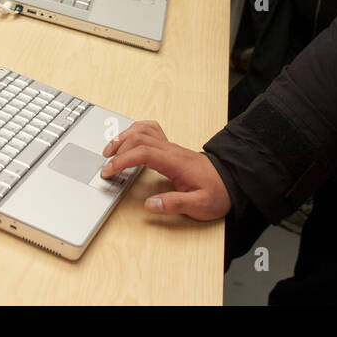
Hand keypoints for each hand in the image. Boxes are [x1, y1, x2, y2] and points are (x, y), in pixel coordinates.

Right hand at [101, 120, 230, 220]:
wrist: (231, 182)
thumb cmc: (217, 193)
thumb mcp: (200, 205)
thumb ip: (175, 204)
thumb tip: (151, 204)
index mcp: (176, 162)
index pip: (143, 152)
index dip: (123, 160)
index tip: (109, 171)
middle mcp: (171, 150)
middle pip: (139, 138)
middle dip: (118, 149)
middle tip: (106, 166)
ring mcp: (171, 147)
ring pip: (143, 130)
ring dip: (124, 137)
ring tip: (110, 150)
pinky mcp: (170, 149)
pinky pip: (151, 131)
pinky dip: (135, 131)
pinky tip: (128, 140)